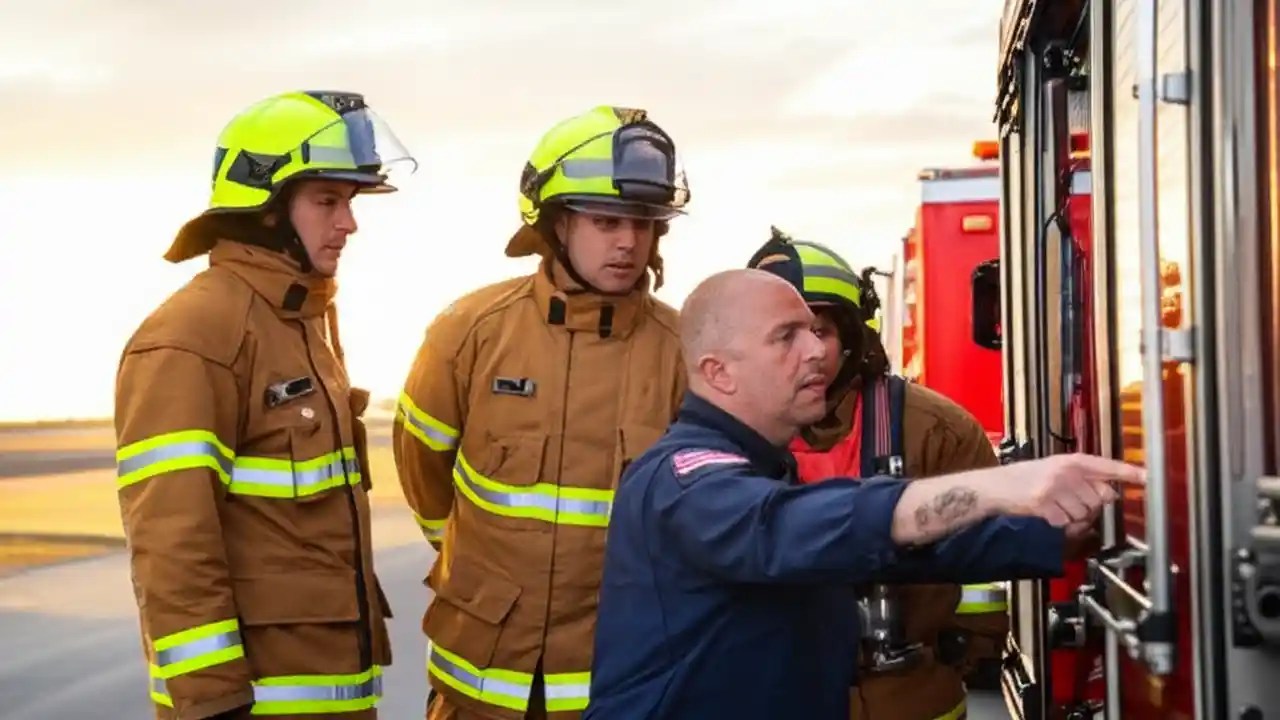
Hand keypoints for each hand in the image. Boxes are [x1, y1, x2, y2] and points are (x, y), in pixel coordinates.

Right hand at [996, 453, 1141, 528]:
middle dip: (1088, 506)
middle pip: (1099, 500)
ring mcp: (1055, 488)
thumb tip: (1111, 494)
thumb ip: (1084, 478)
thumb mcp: (1056, 469)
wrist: (994, 487)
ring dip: (1072, 517)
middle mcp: (1066, 472)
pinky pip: (1065, 523)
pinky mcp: (1044, 504)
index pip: (1108, 466)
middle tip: (1067, 500)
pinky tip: (1045, 514)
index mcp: (1072, 461)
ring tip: (1054, 506)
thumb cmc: (1026, 478)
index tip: (1150, 478)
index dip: (1131, 473)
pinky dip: (1057, 523)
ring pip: (1083, 514)